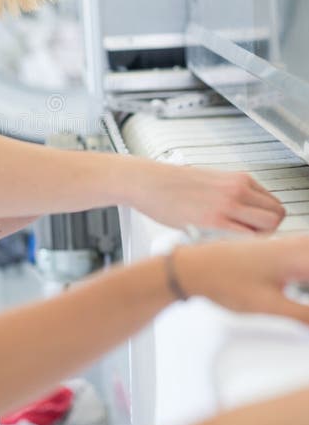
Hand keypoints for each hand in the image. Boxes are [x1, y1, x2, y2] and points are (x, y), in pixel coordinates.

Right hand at [130, 159, 284, 232]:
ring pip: (268, 226)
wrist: (147, 181)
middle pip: (277, 215)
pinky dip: (244, 244)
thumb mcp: (211, 180)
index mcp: (238, 179)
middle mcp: (237, 189)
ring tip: (236, 243)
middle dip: (269, 230)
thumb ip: (232, 194)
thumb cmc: (171, 184)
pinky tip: (226, 245)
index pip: (273, 203)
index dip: (267, 219)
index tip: (256, 228)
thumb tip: (245, 211)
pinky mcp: (213, 220)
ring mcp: (227, 204)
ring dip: (258, 238)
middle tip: (250, 238)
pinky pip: (247, 236)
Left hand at [176, 234, 308, 323]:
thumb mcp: (269, 306)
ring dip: (306, 277)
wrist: (194, 267)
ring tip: (296, 291)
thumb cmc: (224, 281)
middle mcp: (294, 244)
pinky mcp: (277, 250)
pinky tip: (297, 283)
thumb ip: (304, 316)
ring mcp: (285, 245)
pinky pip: (304, 255)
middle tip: (302, 299)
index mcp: (297, 254)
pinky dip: (305, 269)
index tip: (308, 311)